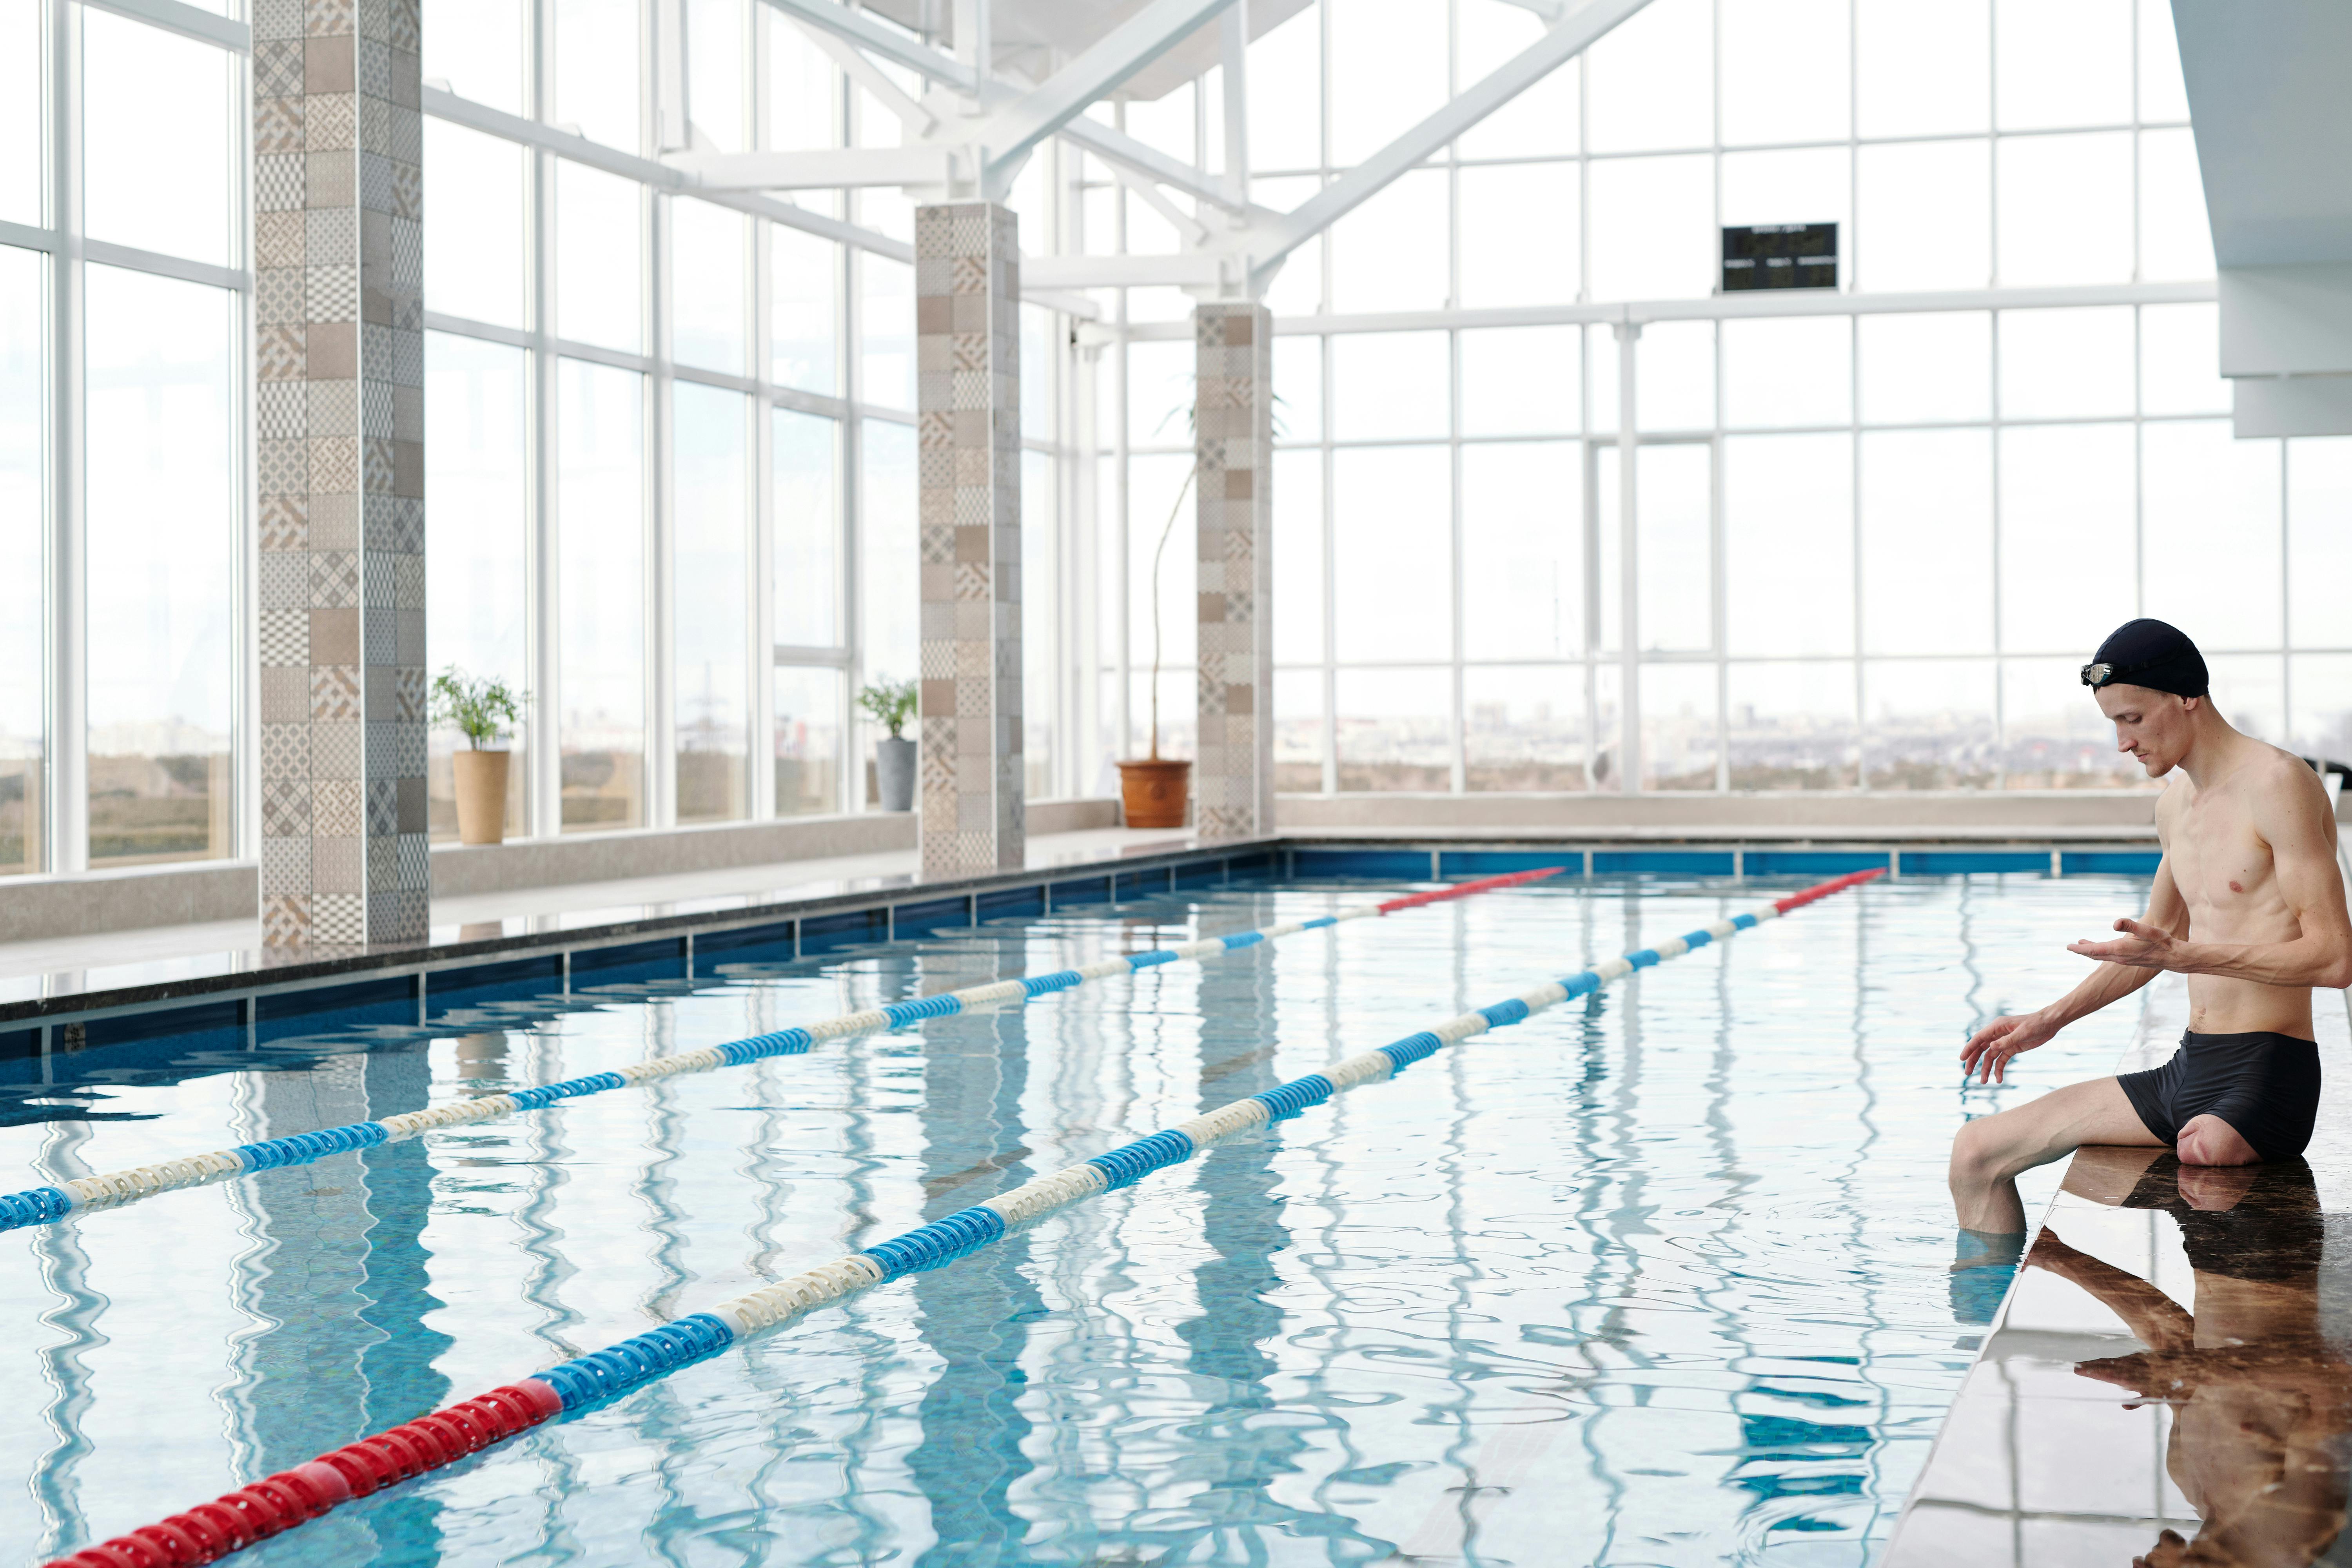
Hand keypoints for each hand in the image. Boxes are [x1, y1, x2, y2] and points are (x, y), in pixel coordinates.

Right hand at [1961, 1010, 2054, 1083]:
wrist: (2050, 1024)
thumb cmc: (2036, 1024)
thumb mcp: (2023, 1033)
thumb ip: (2006, 1041)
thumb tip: (1990, 1048)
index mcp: (1997, 1027)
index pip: (1979, 1038)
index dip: (1969, 1048)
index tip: (1962, 1059)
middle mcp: (1997, 1034)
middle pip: (1981, 1049)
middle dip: (1973, 1061)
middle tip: (1967, 1073)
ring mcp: (2004, 1042)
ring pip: (1990, 1057)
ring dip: (1986, 1068)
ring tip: (1983, 1081)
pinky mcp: (2012, 1048)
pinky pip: (2001, 1060)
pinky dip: (1999, 1069)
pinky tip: (1999, 1079)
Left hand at [2066, 917, 2180, 970]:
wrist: (2174, 957)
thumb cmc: (2162, 942)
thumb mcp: (2147, 930)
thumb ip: (2131, 925)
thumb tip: (2115, 923)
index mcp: (2120, 950)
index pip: (2094, 950)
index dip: (2080, 949)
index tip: (2068, 947)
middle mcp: (2119, 957)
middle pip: (2095, 954)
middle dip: (2081, 950)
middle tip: (2069, 947)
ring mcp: (2124, 960)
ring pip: (2102, 956)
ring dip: (2090, 951)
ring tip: (2081, 945)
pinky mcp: (2129, 960)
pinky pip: (2109, 956)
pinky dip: (2101, 952)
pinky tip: (2102, 948)